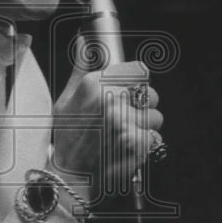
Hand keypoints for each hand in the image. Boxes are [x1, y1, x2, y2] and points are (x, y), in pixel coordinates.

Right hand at [49, 43, 163, 205]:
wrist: (69, 180)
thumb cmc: (67, 141)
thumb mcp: (66, 102)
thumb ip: (81, 69)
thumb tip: (84, 42)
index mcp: (94, 85)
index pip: (138, 70)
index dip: (137, 82)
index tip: (130, 92)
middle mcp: (111, 100)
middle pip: (151, 93)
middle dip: (142, 107)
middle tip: (123, 121)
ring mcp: (126, 122)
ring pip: (155, 117)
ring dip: (145, 128)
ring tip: (123, 138)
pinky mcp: (139, 143)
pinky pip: (155, 137)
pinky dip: (145, 146)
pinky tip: (126, 151)